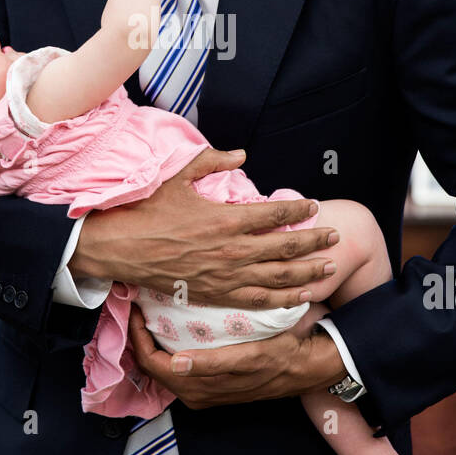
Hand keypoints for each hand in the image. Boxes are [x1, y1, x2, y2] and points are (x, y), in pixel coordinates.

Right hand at [69, 146, 340, 309]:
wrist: (121, 248)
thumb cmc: (149, 210)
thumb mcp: (180, 176)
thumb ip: (213, 161)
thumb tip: (241, 154)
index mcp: (226, 219)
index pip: (275, 215)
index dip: (299, 211)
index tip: (313, 206)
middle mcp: (232, 250)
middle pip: (286, 248)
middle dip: (314, 242)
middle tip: (334, 237)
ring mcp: (226, 276)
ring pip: (278, 278)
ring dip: (307, 273)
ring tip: (328, 268)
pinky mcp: (216, 294)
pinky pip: (258, 300)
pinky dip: (283, 300)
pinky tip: (300, 297)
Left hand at [127, 304, 344, 408]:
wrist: (302, 368)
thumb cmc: (278, 358)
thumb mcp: (249, 358)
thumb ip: (212, 364)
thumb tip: (176, 364)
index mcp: (198, 389)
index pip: (151, 363)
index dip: (137, 337)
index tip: (135, 309)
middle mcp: (193, 393)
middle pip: (151, 364)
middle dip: (140, 337)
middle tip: (138, 306)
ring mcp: (199, 388)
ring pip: (161, 365)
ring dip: (152, 341)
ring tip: (150, 311)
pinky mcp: (207, 382)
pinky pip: (175, 365)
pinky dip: (166, 346)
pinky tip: (169, 325)